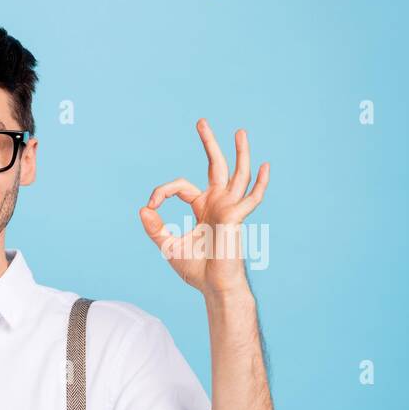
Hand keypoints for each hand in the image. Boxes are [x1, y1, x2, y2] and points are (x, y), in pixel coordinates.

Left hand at [138, 118, 268, 298]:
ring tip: (240, 131)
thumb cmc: (195, 269)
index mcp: (202, 208)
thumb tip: (143, 208)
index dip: (162, 192)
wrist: (212, 287)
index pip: (182, 187)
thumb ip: (155, 227)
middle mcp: (217, 204)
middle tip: (201, 122)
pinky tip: (265, 167)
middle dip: (208, 144)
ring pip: (237, 175)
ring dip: (239, 153)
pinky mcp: (236, 218)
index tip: (151, 205)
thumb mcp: (167, 246)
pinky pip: (252, 198)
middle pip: (215, 167)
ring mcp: (229, 209)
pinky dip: (259, 183)